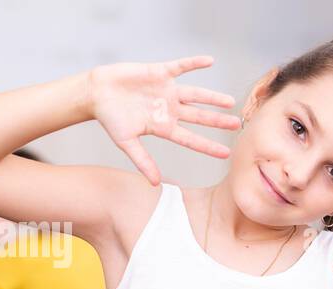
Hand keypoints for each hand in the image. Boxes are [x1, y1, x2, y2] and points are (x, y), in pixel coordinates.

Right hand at [86, 56, 240, 184]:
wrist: (96, 92)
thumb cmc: (109, 118)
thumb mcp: (126, 142)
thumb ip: (142, 160)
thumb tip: (155, 184)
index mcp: (163, 127)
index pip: (190, 139)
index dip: (207, 146)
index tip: (225, 154)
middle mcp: (169, 109)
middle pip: (199, 117)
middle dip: (217, 121)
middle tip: (236, 125)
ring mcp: (166, 91)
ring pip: (195, 94)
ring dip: (212, 97)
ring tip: (230, 102)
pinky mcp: (159, 73)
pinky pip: (180, 67)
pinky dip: (194, 63)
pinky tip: (210, 61)